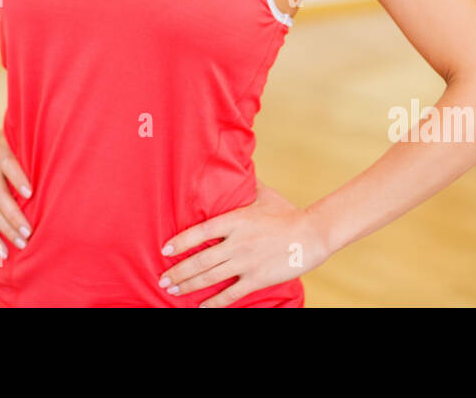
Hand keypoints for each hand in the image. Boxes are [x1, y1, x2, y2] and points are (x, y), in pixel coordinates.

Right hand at [0, 123, 32, 264]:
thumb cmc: (0, 141)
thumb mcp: (12, 138)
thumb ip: (28, 151)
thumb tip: (60, 159)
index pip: (8, 166)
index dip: (18, 179)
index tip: (30, 192)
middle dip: (13, 216)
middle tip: (29, 232)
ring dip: (5, 230)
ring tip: (21, 245)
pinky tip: (1, 251)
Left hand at [157, 180, 328, 306]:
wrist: (312, 234)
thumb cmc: (288, 213)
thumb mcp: (264, 195)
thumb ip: (246, 186)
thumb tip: (235, 167)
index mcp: (235, 220)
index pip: (200, 232)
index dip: (181, 241)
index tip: (165, 249)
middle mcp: (237, 243)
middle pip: (200, 259)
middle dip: (178, 271)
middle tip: (163, 279)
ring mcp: (246, 262)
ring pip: (211, 277)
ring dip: (189, 285)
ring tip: (172, 290)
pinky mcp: (257, 278)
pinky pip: (231, 294)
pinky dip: (215, 302)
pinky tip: (202, 306)